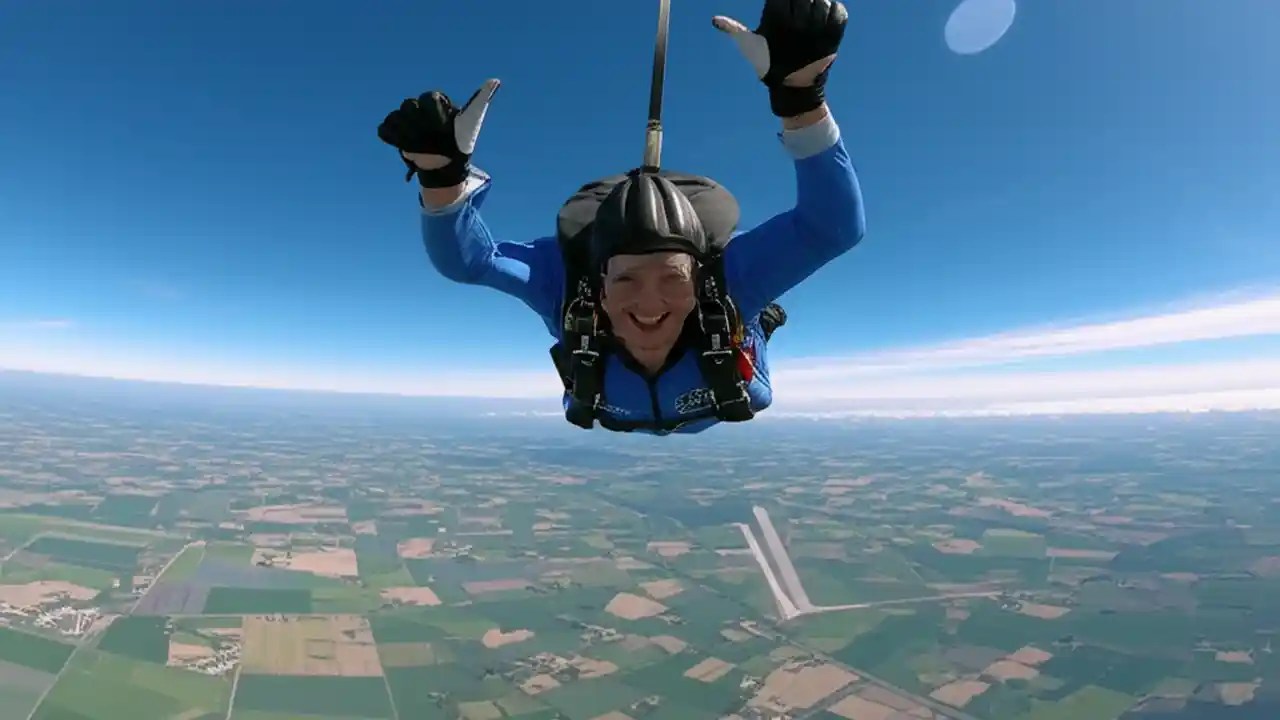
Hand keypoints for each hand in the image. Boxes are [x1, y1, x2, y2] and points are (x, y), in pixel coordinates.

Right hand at [376, 79, 500, 187]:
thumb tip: (496, 81)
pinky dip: (391, 138)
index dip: (435, 115)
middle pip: (409, 105)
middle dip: (420, 125)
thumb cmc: (461, 142)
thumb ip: (480, 100)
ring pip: (396, 117)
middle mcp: (419, 107)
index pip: (429, 98)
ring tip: (420, 147)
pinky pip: (384, 130)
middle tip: (431, 141)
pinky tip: (405, 149)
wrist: (447, 165)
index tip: (443, 130)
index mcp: (436, 101)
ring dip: (406, 133)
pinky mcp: (394, 132)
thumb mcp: (472, 121)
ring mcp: (405, 119)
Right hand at [713, 0, 847, 116]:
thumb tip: (715, 20)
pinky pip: (838, 9)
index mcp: (777, 21)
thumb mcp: (750, 46)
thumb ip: (734, 29)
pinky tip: (821, 19)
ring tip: (807, 17)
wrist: (796, 89)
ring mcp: (819, 27)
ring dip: (816, 5)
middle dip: (799, 2)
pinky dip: (832, 10)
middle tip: (795, 12)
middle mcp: (799, 22)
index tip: (783, 7)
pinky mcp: (835, 33)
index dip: (784, 1)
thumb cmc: (769, 64)